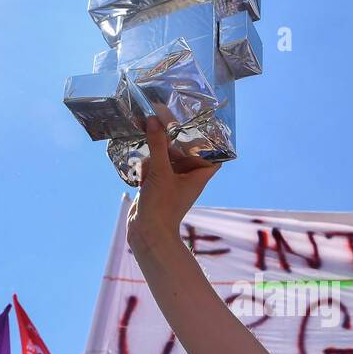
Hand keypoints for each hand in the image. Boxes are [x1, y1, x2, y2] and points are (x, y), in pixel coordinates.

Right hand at [126, 116, 220, 253]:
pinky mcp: (156, 186)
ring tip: (149, 132)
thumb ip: (158, 145)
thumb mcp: (160, 172)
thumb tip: (154, 120)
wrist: (147, 233)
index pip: (212, 156)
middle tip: (165, 119)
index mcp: (198, 176)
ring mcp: (171, 182)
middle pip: (185, 153)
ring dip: (157, 151)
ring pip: (167, 159)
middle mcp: (187, 178)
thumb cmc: (162, 206)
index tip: (200, 124)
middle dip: (174, 140)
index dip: (209, 141)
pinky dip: (147, 164)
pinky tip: (140, 158)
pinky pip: (154, 169)